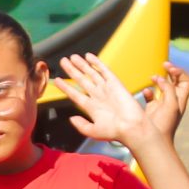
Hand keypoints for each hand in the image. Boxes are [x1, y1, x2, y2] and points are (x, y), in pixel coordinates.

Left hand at [57, 52, 184, 145]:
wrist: (132, 127)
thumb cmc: (115, 132)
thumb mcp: (93, 131)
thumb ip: (81, 125)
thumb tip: (71, 118)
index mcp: (91, 107)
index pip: (75, 94)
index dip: (66, 87)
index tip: (57, 80)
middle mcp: (98, 96)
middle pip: (81, 80)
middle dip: (72, 71)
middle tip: (63, 61)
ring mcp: (106, 88)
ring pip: (91, 73)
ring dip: (82, 65)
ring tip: (72, 57)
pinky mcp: (115, 83)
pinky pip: (104, 70)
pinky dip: (96, 63)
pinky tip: (89, 56)